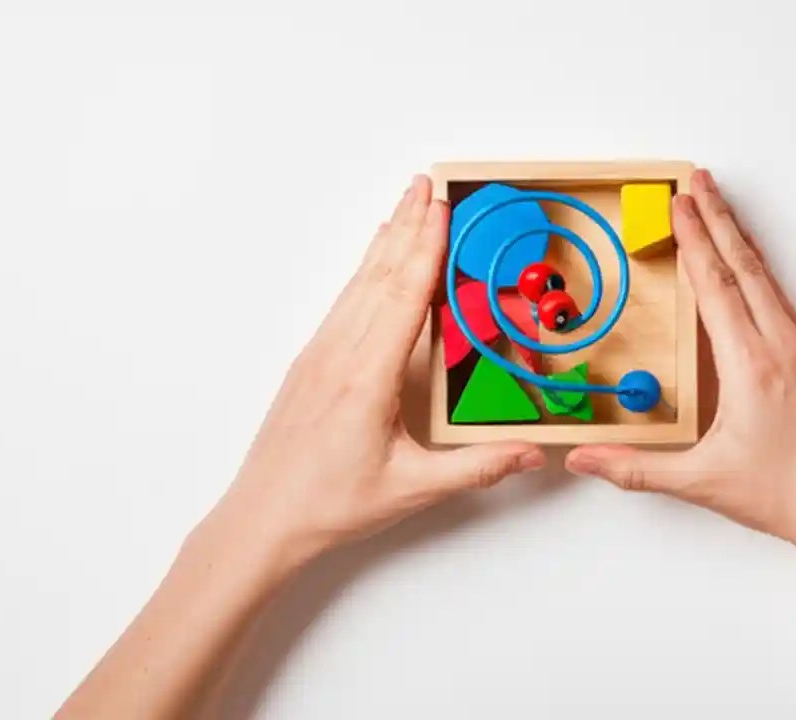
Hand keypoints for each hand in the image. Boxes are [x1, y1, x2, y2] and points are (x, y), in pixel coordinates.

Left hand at [218, 175, 544, 562]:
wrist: (260, 520)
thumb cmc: (330, 505)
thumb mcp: (413, 489)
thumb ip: (478, 467)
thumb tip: (534, 453)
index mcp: (367, 376)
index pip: (406, 296)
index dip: (428, 247)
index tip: (441, 206)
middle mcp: (340, 354)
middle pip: (381, 275)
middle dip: (407, 226)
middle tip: (424, 184)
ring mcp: (319, 355)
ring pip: (358, 284)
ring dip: (384, 242)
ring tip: (403, 207)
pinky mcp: (309, 365)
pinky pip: (343, 304)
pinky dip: (364, 272)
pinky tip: (371, 263)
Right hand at [566, 170, 795, 568]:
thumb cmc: (785, 496)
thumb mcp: (701, 481)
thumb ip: (636, 469)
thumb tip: (582, 460)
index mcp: (750, 364)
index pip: (714, 286)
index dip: (694, 240)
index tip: (680, 204)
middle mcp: (782, 347)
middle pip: (745, 266)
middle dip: (719, 219)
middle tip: (700, 180)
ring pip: (770, 280)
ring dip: (743, 241)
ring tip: (725, 212)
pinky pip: (787, 303)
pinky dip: (765, 275)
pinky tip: (759, 274)